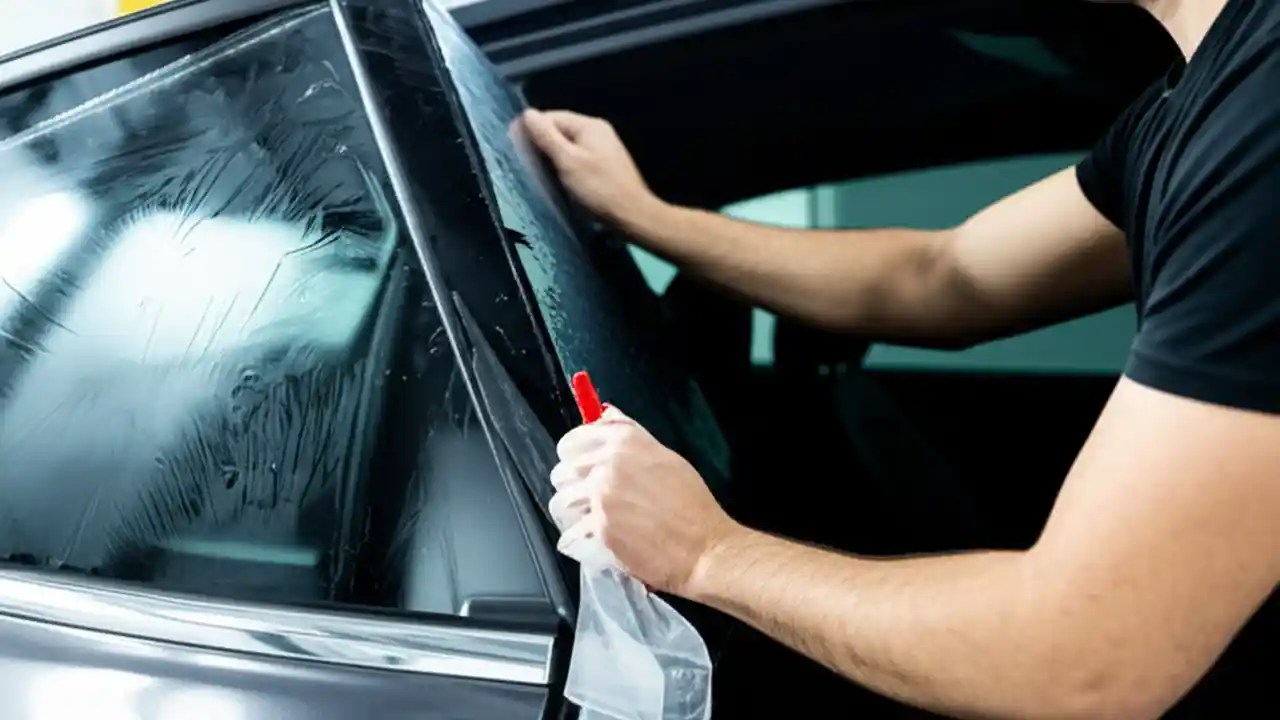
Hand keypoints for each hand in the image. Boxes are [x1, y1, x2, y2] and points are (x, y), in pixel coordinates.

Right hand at [521, 108, 665, 230]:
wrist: (632, 214)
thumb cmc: (598, 188)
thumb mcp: (567, 161)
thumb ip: (547, 136)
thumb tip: (527, 114)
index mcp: (589, 125)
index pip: (552, 116)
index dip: (531, 127)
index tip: (514, 143)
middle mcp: (598, 131)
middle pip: (561, 129)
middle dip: (541, 141)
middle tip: (523, 159)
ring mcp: (604, 148)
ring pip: (569, 144)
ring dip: (552, 154)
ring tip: (537, 169)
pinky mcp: (605, 164)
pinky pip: (578, 157)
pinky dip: (566, 164)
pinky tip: (558, 177)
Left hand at [548, 407, 740, 595]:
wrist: (704, 547)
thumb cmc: (692, 504)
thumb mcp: (665, 458)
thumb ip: (629, 436)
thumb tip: (605, 414)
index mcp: (625, 441)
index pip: (573, 441)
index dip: (573, 457)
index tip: (580, 469)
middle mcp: (609, 464)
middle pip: (561, 473)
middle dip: (572, 488)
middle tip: (591, 502)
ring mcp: (601, 498)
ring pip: (560, 505)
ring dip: (573, 516)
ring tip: (592, 524)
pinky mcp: (598, 530)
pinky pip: (569, 536)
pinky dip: (581, 543)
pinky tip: (599, 543)